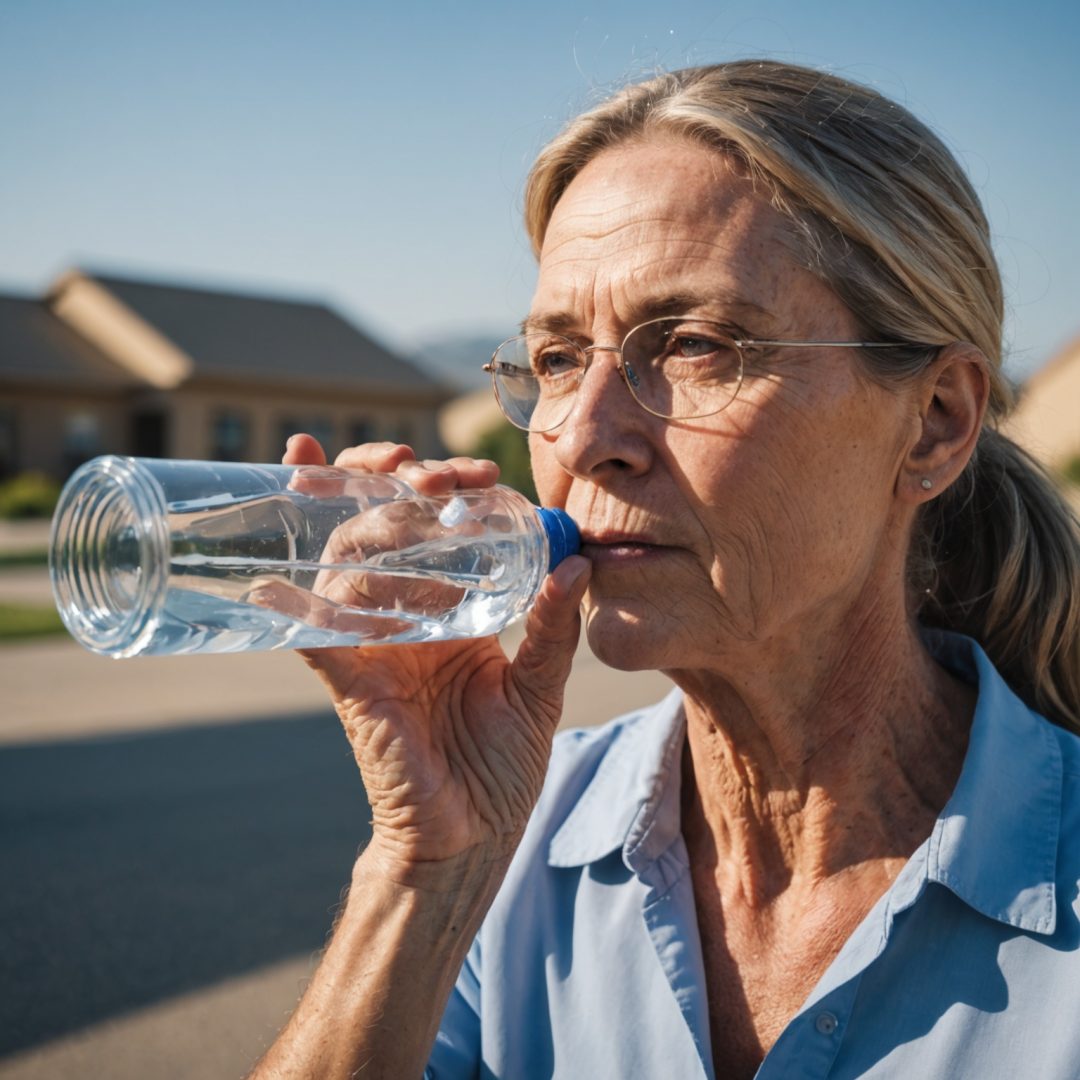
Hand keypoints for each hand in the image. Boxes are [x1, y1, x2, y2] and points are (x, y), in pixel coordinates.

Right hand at [282, 434, 590, 879]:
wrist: (473, 834)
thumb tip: (575, 561)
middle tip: (427, 472)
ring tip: (404, 498)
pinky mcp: (349, 686)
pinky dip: (290, 610)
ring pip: (344, 569)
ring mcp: (368, 647)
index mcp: (441, 609)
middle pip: (373, 530)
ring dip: (369, 526)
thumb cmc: (502, 763)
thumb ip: (552, 627)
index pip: (423, 531)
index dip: (435, 488)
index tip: (476, 471)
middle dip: (391, 484)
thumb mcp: (539, 686)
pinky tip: (274, 580)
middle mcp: (398, 618)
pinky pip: (310, 642)